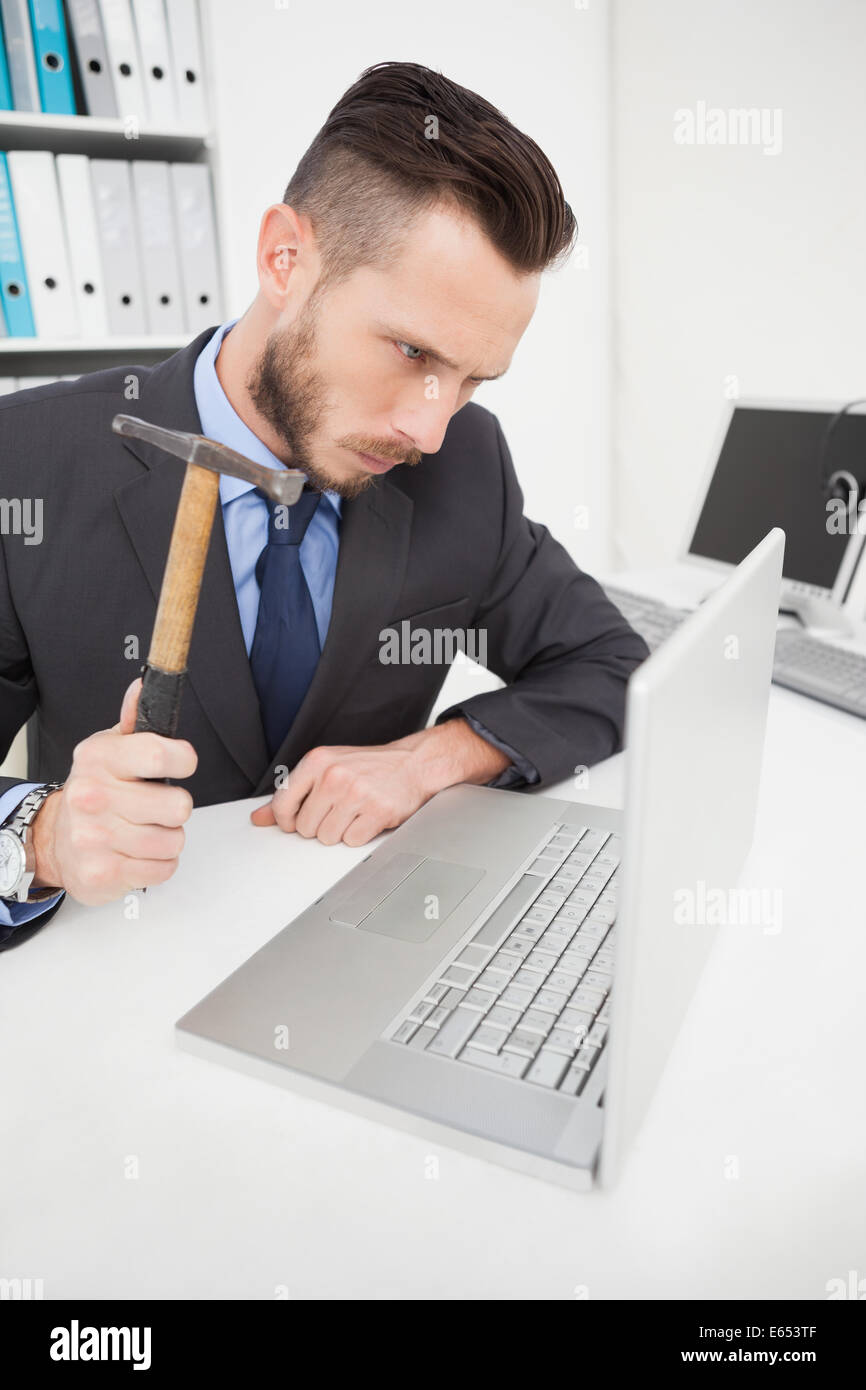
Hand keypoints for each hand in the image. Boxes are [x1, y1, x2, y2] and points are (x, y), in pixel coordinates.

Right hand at [31, 678, 196, 904]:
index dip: (182, 760)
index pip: (158, 754)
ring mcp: (97, 837)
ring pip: (174, 840)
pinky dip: (159, 863)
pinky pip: (164, 868)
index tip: (181, 763)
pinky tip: (138, 851)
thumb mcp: (109, 749)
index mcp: (100, 759)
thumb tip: (143, 685)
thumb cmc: (94, 792)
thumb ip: (134, 719)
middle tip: (155, 806)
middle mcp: (94, 797)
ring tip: (144, 829)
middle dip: (175, 808)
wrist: (56, 840)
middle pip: (178, 805)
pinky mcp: (104, 873)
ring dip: (168, 837)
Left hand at [250, 738, 434, 846]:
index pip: (282, 804)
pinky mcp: (377, 811)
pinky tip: (367, 817)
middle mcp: (334, 775)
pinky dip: (359, 835)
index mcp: (317, 761)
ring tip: (353, 813)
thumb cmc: (368, 767)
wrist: (413, 763)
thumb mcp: (326, 769)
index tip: (296, 820)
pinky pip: (351, 841)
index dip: (286, 820)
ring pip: (327, 837)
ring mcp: (357, 793)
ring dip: (339, 832)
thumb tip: (259, 818)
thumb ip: (291, 794)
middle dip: (319, 825)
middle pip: (304, 827)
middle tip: (337, 810)